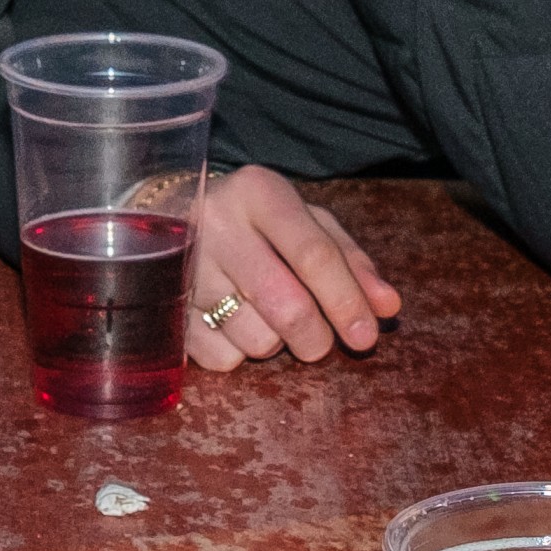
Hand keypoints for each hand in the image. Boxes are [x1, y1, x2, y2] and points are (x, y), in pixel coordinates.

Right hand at [176, 161, 397, 367]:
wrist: (162, 215)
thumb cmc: (252, 222)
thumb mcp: (304, 223)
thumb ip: (349, 261)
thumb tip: (387, 307)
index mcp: (260, 193)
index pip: (314, 254)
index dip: (347, 301)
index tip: (367, 336)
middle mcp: (217, 223)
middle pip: (287, 305)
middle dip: (316, 337)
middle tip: (319, 342)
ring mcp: (184, 267)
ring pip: (256, 339)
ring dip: (274, 344)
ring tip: (263, 317)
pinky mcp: (164, 306)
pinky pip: (221, 357)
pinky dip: (238, 354)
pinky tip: (230, 324)